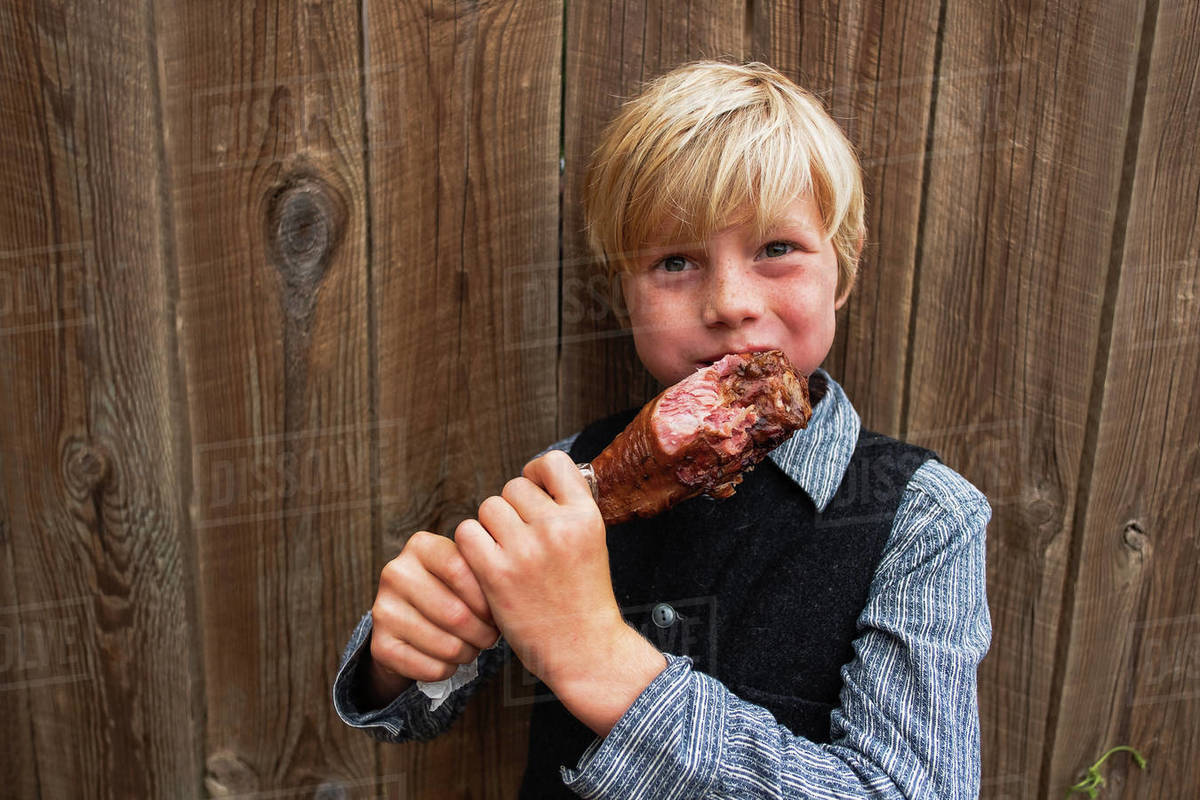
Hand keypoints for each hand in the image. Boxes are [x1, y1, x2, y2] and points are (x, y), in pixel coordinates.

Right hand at [365, 531, 499, 706]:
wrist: (410, 622)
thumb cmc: (453, 592)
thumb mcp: (465, 570)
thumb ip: (483, 570)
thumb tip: (511, 589)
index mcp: (420, 546)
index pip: (460, 569)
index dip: (486, 597)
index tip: (499, 609)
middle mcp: (395, 573)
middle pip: (455, 613)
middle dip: (483, 632)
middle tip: (491, 636)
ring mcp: (382, 610)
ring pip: (446, 645)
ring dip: (469, 653)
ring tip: (473, 646)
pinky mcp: (379, 645)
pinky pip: (430, 668)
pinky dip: (449, 670)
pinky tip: (450, 660)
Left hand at [455, 450, 625, 690]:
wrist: (583, 647)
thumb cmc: (584, 596)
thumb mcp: (592, 541)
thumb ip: (568, 509)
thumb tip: (535, 478)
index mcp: (585, 516)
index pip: (553, 464)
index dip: (537, 473)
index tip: (534, 490)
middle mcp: (557, 527)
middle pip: (513, 488)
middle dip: (512, 508)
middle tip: (520, 537)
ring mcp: (526, 550)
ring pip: (488, 508)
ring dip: (490, 527)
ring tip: (505, 552)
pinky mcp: (498, 573)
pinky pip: (467, 534)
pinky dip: (472, 546)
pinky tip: (487, 562)